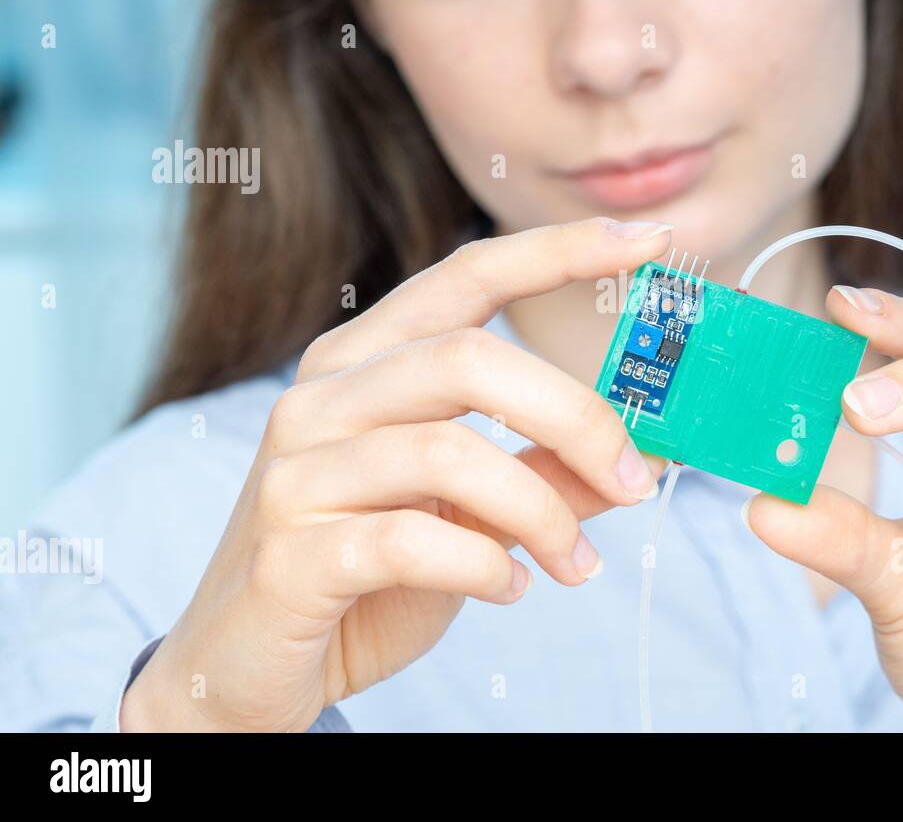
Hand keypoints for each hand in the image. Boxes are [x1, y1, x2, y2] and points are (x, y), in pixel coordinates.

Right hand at [122, 217, 670, 731]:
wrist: (249, 668)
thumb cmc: (367, 575)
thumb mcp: (470, 513)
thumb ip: (546, 474)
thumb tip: (646, 453)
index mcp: (365, 361)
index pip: (467, 276)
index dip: (560, 251)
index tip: (649, 238)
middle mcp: (322, 396)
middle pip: (470, 357)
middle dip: (576, 415)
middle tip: (635, 477)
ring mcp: (296, 470)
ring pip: (447, 453)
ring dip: (543, 513)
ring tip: (575, 563)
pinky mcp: (289, 553)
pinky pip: (411, 542)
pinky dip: (483, 568)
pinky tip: (508, 589)